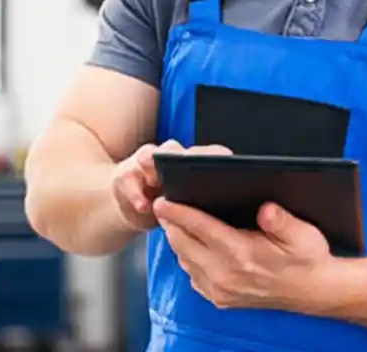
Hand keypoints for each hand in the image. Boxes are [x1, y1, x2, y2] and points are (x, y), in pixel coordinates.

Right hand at [112, 140, 231, 231]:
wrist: (133, 205)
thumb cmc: (172, 206)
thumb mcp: (192, 206)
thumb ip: (209, 204)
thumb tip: (240, 215)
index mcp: (193, 161)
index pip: (210, 153)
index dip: (218, 157)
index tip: (228, 166)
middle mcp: (169, 156)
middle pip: (179, 151)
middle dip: (186, 157)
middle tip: (195, 168)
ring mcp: (145, 164)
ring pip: (150, 156)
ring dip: (155, 166)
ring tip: (160, 181)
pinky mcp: (125, 176)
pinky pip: (129, 180)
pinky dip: (137, 194)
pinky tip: (143, 206)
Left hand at [154, 197, 332, 309]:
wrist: (314, 291)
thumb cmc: (308, 258)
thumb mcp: (304, 234)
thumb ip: (282, 221)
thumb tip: (266, 208)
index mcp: (243, 254)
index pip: (201, 228)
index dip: (179, 213)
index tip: (163, 201)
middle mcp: (226, 275)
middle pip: (184, 244)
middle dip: (171, 223)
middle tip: (164, 204)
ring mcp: (221, 290)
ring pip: (184, 260)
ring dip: (177, 240)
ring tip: (174, 221)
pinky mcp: (220, 299)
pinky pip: (192, 275)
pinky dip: (186, 258)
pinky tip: (191, 245)